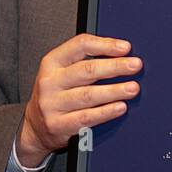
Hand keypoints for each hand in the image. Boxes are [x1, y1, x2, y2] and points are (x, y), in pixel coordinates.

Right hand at [16, 34, 140, 165]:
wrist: (36, 126)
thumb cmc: (57, 94)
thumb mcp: (62, 72)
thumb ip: (86, 62)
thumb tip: (122, 56)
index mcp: (52, 62)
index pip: (80, 46)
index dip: (105, 45)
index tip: (126, 47)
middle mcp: (50, 82)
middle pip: (87, 70)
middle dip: (115, 66)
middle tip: (135, 66)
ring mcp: (52, 104)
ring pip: (88, 95)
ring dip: (114, 91)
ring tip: (133, 88)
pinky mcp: (58, 125)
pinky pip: (86, 117)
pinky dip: (106, 112)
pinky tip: (120, 107)